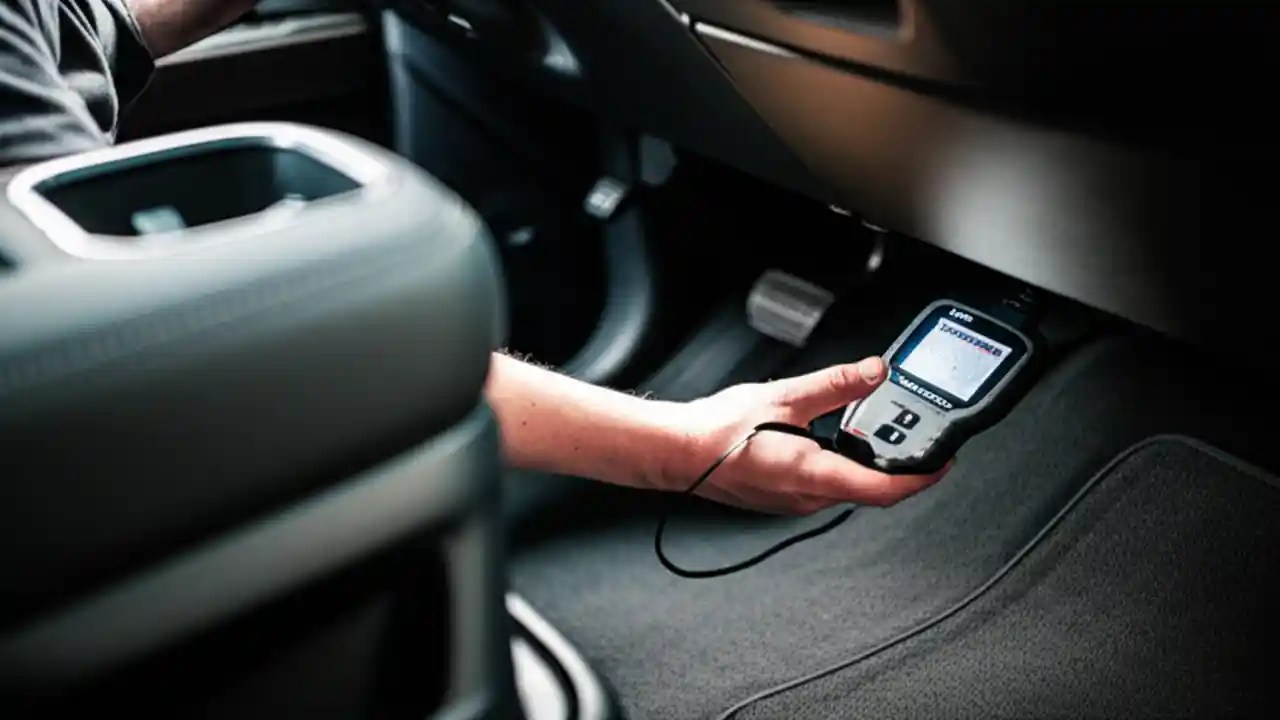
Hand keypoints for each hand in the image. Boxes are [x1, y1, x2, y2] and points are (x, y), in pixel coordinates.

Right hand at [661, 357, 949, 514]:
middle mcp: (809, 497)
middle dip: (899, 465)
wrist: (678, 451)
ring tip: (873, 432)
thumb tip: (874, 372)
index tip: (944, 461)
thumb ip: (836, 384)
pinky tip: (829, 441)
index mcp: (815, 474)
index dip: (923, 477)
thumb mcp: (785, 396)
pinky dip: (840, 466)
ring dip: (868, 465)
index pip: (887, 488)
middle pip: (872, 490)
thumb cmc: (717, 432)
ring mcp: (795, 502)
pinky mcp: (783, 498)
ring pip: (848, 488)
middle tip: (915, 437)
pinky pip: (825, 487)